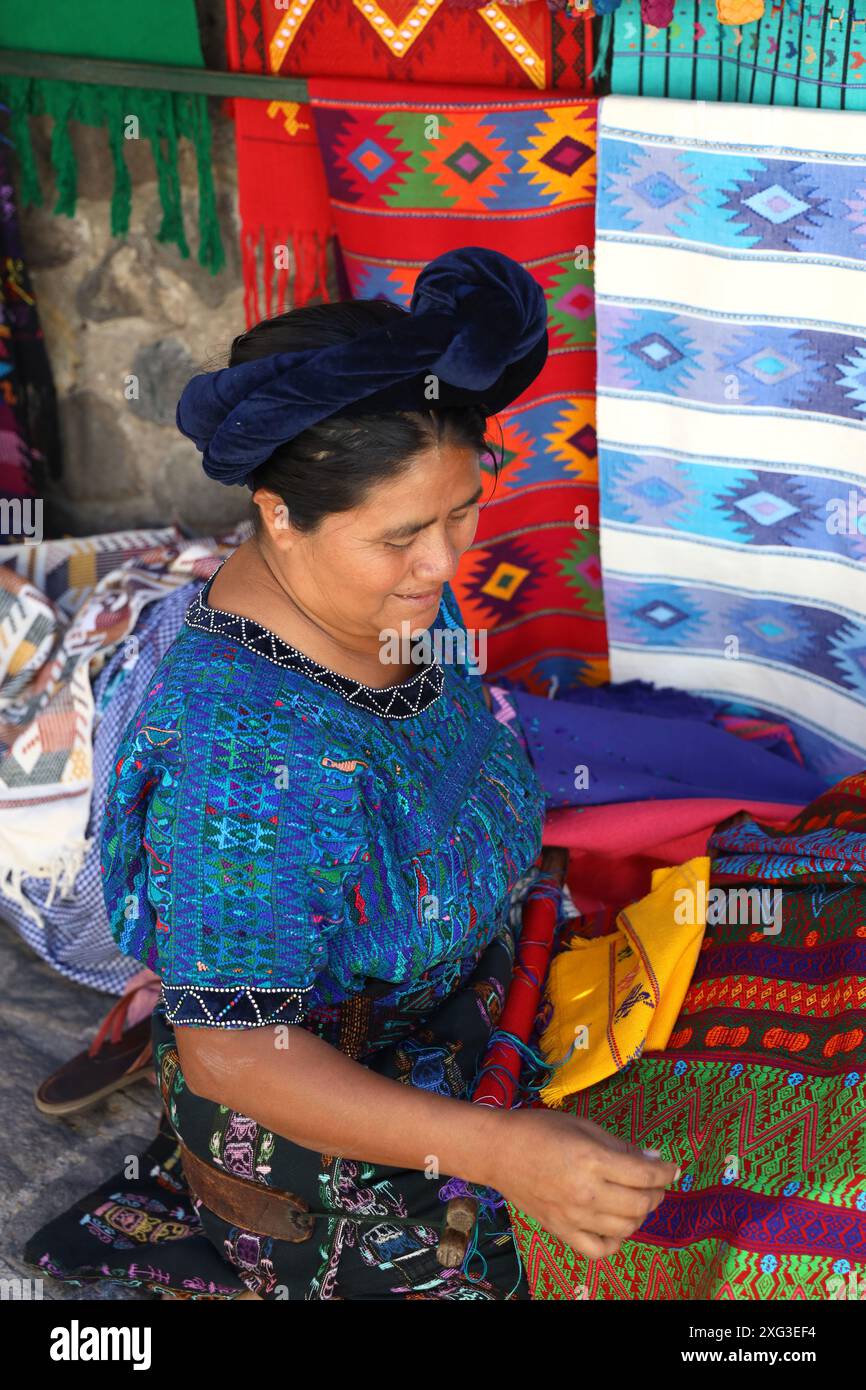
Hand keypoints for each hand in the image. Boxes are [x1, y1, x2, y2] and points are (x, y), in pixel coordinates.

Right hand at [488, 1108, 678, 1260]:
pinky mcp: (561, 1231)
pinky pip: (598, 1249)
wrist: (499, 1151)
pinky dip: (615, 1241)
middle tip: (655, 1182)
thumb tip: (653, 1158)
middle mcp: (587, 1192)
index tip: (672, 1167)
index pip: (644, 1174)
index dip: (665, 1171)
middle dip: (657, 1193)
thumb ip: (620, 1146)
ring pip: (625, 1228)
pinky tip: (615, 1224)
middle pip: (641, 1203)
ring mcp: (574, 1216)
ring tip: (636, 1199)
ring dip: (640, 1214)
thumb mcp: (584, 1126)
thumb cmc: (541, 1129)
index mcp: (593, 1159)